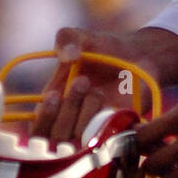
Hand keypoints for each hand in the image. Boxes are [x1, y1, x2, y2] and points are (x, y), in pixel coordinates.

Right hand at [33, 28, 160, 143]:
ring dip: (88, 112)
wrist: (140, 55)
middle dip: (69, 107)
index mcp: (54, 103)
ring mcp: (94, 128)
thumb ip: (67, 39)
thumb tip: (67, 56)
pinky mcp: (116, 131)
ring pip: (80, 138)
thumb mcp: (82, 37)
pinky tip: (113, 104)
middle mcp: (71, 120)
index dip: (43, 118)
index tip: (54, 95)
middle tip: (83, 82)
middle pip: (57, 135)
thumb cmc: (105, 47)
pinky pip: (107, 141)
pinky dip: (107, 123)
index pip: (37, 129)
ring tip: (100, 91)